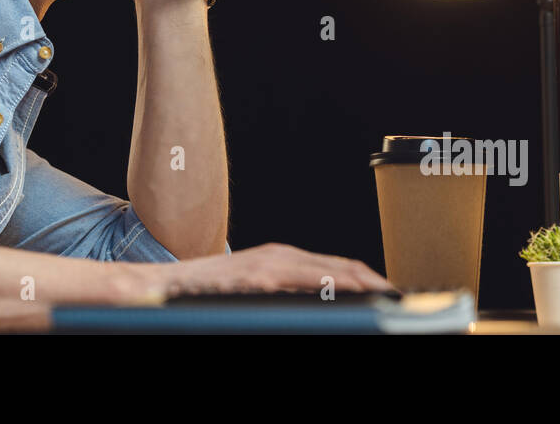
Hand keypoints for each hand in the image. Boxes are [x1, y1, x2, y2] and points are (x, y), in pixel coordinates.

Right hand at [119, 243, 394, 300]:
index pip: (338, 267)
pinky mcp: (258, 277)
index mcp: (281, 259)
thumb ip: (283, 293)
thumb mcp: (252, 290)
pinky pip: (305, 280)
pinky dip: (333, 285)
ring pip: (331, 270)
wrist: (159, 287)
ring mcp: (269, 264)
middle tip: (399, 299)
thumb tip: (318, 304)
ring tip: (388, 298)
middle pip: (343, 266)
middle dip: (374, 282)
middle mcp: (279, 256)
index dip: (369, 280)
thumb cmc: (206, 295)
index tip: (390, 295)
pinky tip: (352, 294)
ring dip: (363, 283)